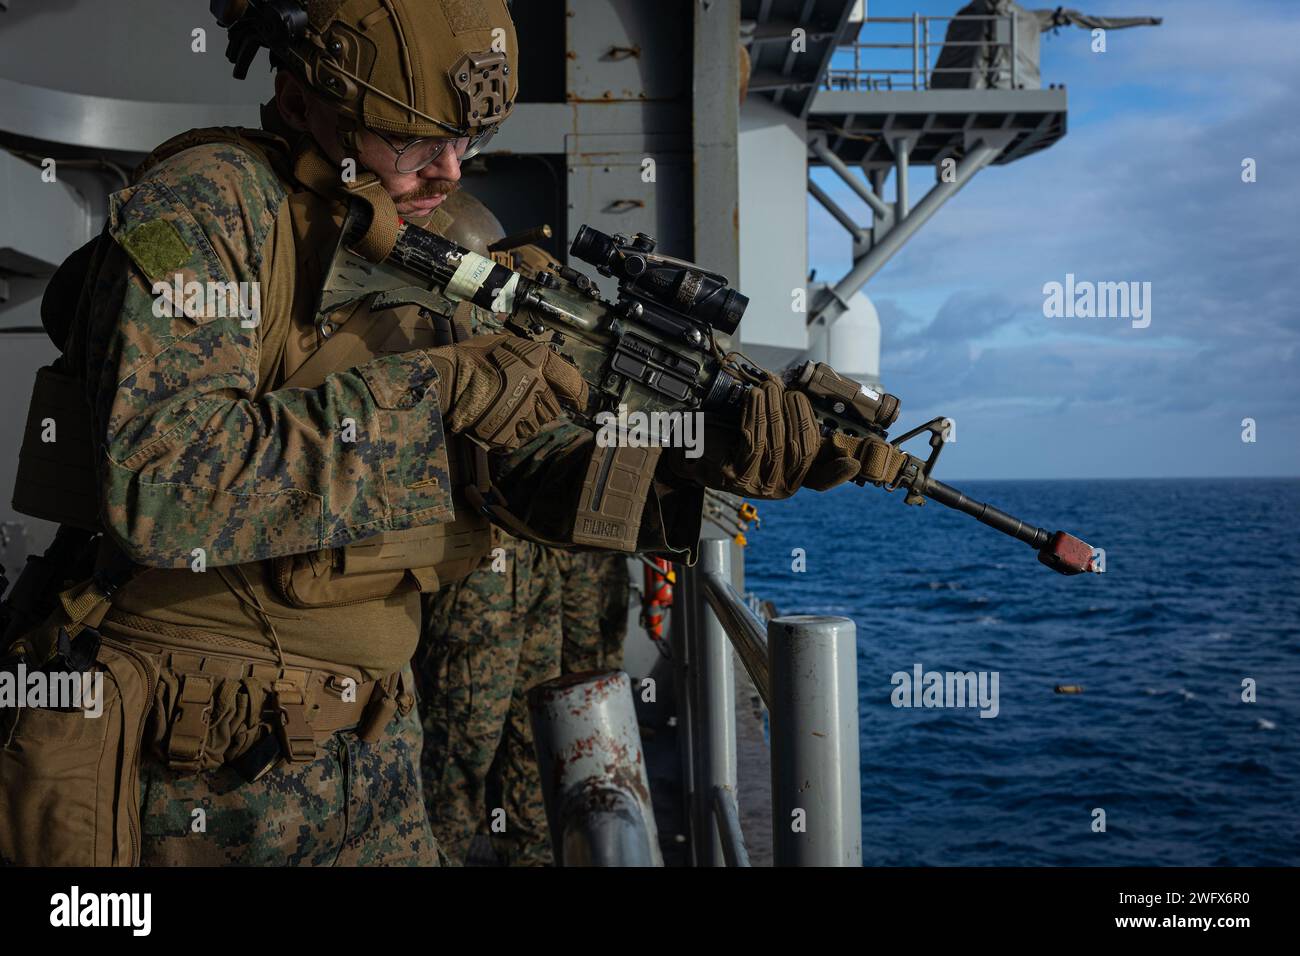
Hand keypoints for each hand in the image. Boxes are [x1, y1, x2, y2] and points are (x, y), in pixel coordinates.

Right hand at [426, 334, 587, 450]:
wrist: (445, 381)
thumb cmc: (470, 359)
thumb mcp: (504, 342)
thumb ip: (529, 355)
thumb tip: (546, 363)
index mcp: (538, 361)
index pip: (572, 381)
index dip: (578, 393)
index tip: (580, 402)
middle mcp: (537, 387)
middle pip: (553, 408)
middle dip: (540, 406)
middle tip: (517, 399)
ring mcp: (524, 413)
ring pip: (536, 424)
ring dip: (524, 419)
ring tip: (502, 408)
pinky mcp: (510, 433)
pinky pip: (517, 437)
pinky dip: (508, 432)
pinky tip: (494, 420)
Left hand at [670, 374, 905, 497]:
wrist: (689, 454)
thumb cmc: (731, 442)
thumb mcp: (766, 436)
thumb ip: (791, 428)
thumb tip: (808, 401)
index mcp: (792, 482)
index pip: (820, 478)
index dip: (837, 473)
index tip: (853, 462)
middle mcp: (778, 489)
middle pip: (800, 450)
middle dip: (797, 413)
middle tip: (789, 389)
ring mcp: (756, 487)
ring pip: (776, 444)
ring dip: (774, 409)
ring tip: (770, 386)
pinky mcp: (735, 477)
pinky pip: (753, 442)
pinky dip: (756, 416)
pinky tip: (754, 398)